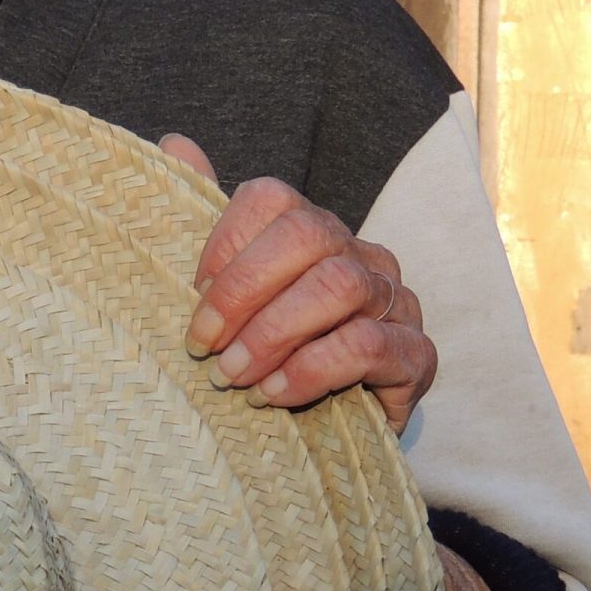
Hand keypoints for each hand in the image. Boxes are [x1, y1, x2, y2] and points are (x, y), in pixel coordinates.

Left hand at [156, 133, 437, 436]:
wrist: (317, 448)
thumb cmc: (265, 370)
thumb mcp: (224, 307)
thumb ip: (202, 229)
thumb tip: (175, 142)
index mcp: (312, 236)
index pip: (273, 200)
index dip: (224, 244)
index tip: (191, 300)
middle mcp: (359, 256)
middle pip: (309, 234)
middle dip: (243, 292)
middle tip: (203, 349)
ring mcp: (395, 302)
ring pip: (338, 286)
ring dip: (273, 335)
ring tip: (232, 378)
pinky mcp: (415, 357)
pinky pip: (366, 346)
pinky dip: (310, 370)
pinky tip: (273, 396)